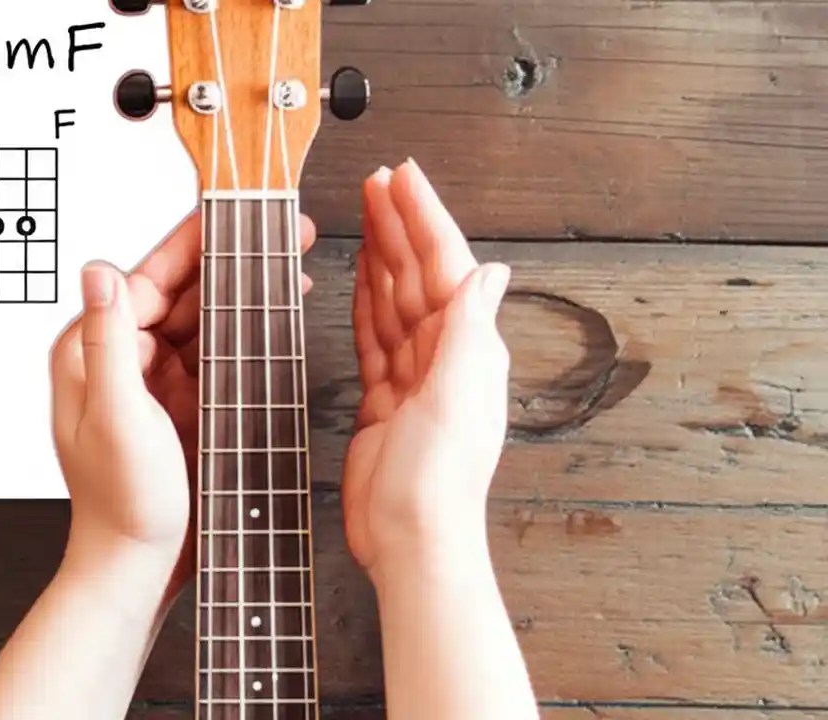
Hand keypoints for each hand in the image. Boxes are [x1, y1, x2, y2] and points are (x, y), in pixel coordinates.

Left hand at [50, 211, 315, 593]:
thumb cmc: (120, 505)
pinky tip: (274, 313)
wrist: (137, 567)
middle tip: (277, 227)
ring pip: (202, 316)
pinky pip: (216, 351)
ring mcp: (153, 380)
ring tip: (285, 259)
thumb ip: (107, 340)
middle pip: (180, 291)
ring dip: (243, 288)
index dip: (193, 242)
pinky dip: (245, 328)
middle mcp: (119, 358)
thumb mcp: (115, 415)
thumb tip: (97, 268)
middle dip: (230, 257)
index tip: (230, 211)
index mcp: (91, 352)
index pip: (146, 278)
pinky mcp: (181, 402)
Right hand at [342, 161, 511, 580]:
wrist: (410, 539)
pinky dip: (366, 302)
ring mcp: (414, 377)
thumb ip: (471, 331)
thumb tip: (492, 273)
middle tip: (379, 182)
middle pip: (418, 274)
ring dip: (382, 254)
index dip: (424, 217)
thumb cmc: (437, 483)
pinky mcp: (385, 399)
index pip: (445, 265)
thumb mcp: (459, 398)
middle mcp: (445, 357)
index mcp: (468, 349)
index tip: (404, 177)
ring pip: (394, 299)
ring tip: (368, 215)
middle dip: (399, 224)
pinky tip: (361, 278)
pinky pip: (375, 335)